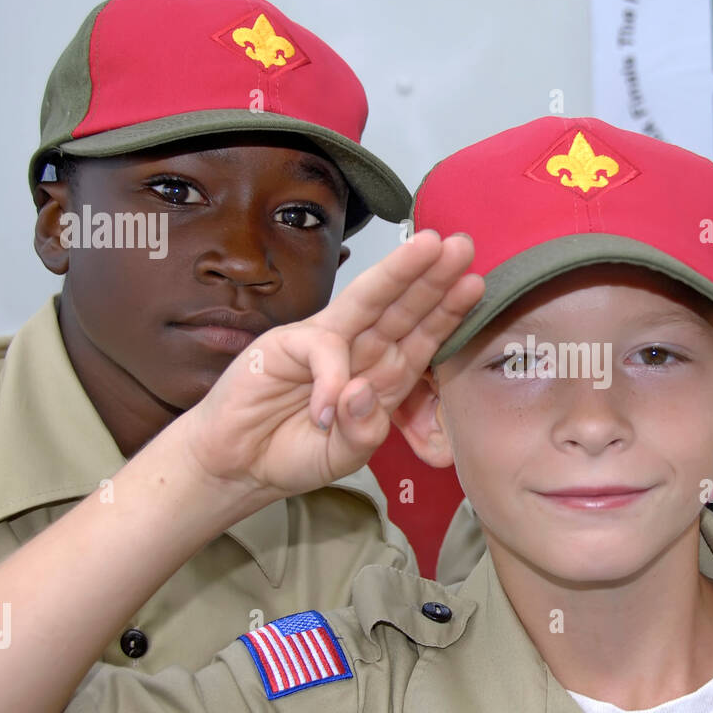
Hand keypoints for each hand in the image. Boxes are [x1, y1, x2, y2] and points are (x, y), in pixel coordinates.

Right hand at [181, 231, 482, 498]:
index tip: (476, 286)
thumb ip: (362, 432)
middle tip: (464, 246)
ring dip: (398, 275)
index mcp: (381, 376)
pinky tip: (328, 407)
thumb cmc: (291, 452)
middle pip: (402, 308)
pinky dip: (329, 377)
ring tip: (429, 248)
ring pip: (366, 303)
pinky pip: (320, 350)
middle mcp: (358, 351)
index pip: (421, 337)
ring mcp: (323, 344)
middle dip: (433, 277)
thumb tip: (361, 393)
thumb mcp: (343, 456)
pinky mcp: (285, 345)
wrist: (236, 465)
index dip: (447, 312)